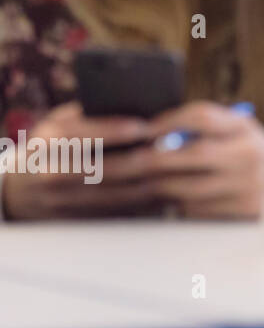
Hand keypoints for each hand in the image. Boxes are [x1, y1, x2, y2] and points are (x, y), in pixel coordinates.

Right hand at [1, 103, 159, 219]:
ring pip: (112, 194)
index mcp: (46, 140)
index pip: (77, 133)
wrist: (22, 188)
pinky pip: (115, 212)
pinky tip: (166, 190)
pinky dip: (141, 202)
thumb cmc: (56, 143)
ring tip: (177, 169)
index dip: (112, 130)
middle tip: (173, 149)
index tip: (143, 125)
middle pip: (100, 168)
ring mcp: (61, 200)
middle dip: (141, 159)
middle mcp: (49, 171)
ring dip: (149, 182)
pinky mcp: (77, 220)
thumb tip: (144, 107)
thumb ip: (93, 113)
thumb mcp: (64, 120)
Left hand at [128, 102, 263, 219]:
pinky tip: (153, 199)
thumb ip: (202, 121)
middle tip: (113, 162)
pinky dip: (171, 204)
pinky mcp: (236, 211)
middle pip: (186, 157)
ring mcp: (242, 186)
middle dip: (144, 159)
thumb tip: (152, 129)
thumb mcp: (238, 124)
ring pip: (183, 188)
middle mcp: (245, 157)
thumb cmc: (253, 146)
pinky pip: (192, 209)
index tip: (138, 127)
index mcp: (243, 128)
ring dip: (151, 185)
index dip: (168, 121)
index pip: (201, 117)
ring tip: (122, 183)